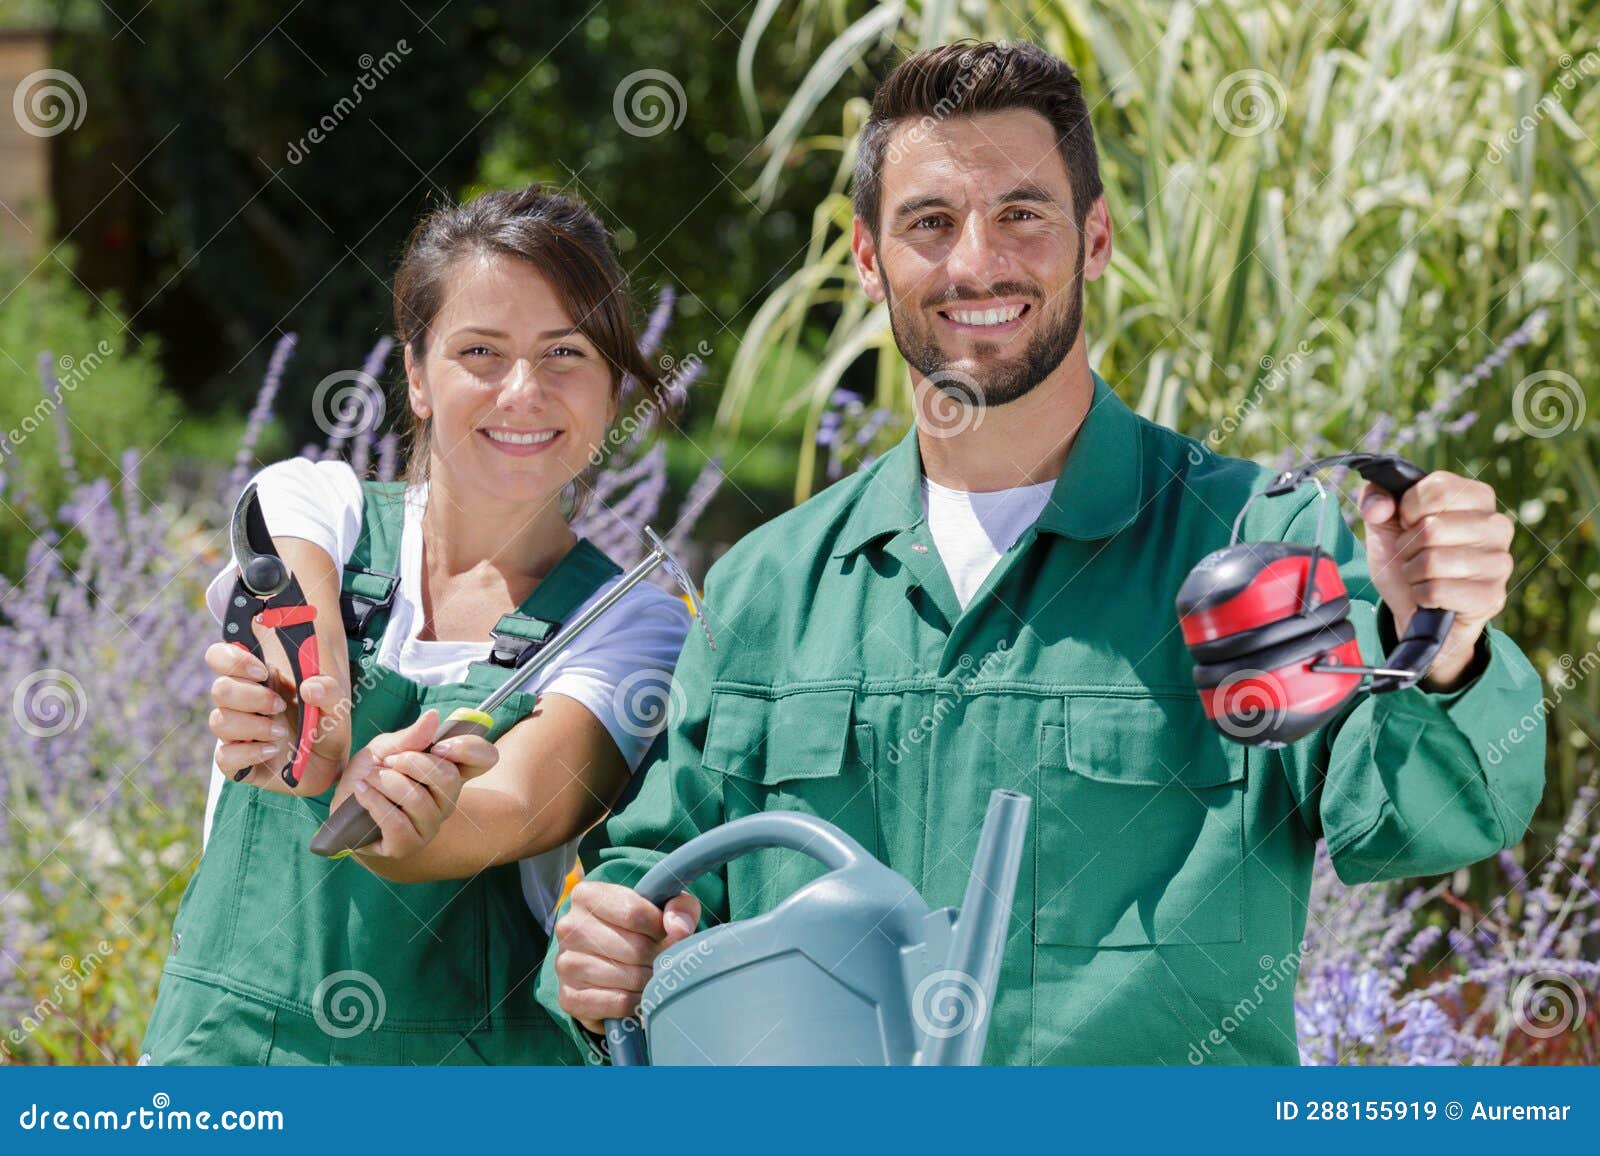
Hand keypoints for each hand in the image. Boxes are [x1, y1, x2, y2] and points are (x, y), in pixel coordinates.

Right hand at [206, 642, 346, 794]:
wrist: (330, 763)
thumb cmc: (325, 726)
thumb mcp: (336, 705)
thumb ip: (329, 690)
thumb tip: (309, 687)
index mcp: (259, 680)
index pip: (220, 657)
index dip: (232, 660)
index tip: (262, 672)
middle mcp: (242, 704)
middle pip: (220, 689)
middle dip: (251, 697)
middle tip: (280, 706)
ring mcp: (237, 733)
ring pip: (219, 721)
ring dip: (253, 726)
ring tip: (281, 733)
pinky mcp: (237, 761)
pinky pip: (223, 757)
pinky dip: (249, 754)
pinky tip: (272, 751)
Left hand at [333, 709, 499, 859]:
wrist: (344, 809)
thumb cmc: (371, 774)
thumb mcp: (385, 748)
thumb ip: (410, 737)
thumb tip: (434, 717)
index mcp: (449, 771)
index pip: (485, 758)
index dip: (470, 748)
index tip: (439, 744)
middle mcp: (446, 800)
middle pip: (449, 778)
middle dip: (412, 762)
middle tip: (388, 760)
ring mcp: (429, 825)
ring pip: (418, 800)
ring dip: (386, 782)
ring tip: (369, 778)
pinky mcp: (406, 845)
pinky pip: (397, 823)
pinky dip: (374, 802)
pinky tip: (362, 792)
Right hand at [553, 881, 700, 1033]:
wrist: (611, 965)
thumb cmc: (639, 928)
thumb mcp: (663, 908)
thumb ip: (679, 908)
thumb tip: (678, 930)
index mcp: (586, 895)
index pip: (634, 912)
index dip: (660, 928)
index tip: (667, 934)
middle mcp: (569, 927)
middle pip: (635, 948)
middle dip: (658, 957)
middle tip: (662, 960)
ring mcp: (565, 963)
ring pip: (628, 977)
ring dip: (648, 981)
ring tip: (650, 975)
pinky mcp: (569, 997)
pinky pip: (617, 1002)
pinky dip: (636, 1002)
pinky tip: (638, 995)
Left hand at [1359, 470, 1513, 690]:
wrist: (1413, 608)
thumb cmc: (1406, 559)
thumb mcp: (1384, 524)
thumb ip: (1376, 499)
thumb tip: (1379, 506)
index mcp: (1478, 497)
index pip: (1437, 489)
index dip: (1408, 510)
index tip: (1408, 523)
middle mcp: (1497, 525)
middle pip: (1432, 527)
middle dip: (1407, 545)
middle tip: (1413, 554)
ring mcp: (1499, 562)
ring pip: (1433, 561)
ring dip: (1412, 572)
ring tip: (1420, 574)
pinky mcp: (1492, 596)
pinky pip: (1437, 591)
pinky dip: (1421, 595)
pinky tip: (1429, 595)